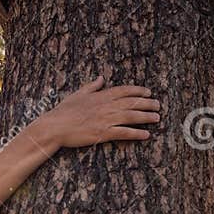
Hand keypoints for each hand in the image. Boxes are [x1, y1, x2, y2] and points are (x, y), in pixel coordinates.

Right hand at [37, 75, 160, 148]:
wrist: (55, 126)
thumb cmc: (64, 111)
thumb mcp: (78, 94)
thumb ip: (92, 86)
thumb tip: (101, 78)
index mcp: (101, 96)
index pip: (124, 90)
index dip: (138, 91)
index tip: (148, 92)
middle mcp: (106, 106)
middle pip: (132, 103)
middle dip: (147, 103)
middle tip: (158, 105)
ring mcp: (105, 120)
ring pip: (131, 117)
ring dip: (146, 117)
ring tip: (157, 118)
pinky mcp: (103, 133)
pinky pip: (124, 133)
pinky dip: (136, 134)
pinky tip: (146, 135)